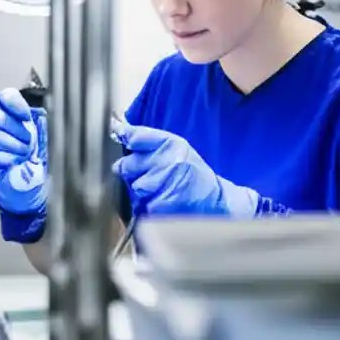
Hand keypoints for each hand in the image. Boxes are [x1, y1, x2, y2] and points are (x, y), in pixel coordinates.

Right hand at [0, 88, 47, 214]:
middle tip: (29, 143)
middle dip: (18, 131)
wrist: (26, 183)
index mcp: (11, 112)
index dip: (16, 105)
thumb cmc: (33, 156)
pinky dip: (6, 159)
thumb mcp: (41, 138)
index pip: (6, 97)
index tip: (27, 117)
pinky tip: (13, 162)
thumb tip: (39, 114)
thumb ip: (38, 124)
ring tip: (23, 154)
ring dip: (13, 146)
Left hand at [112, 123, 256, 216]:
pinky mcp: (160, 205)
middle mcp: (168, 161)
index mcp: (172, 144)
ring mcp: (164, 184)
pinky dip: (147, 207)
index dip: (126, 139)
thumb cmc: (196, 177)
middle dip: (132, 172)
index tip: (123, 139)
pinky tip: (163, 202)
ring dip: (141, 192)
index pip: (136, 136)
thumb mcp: (179, 150)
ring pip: (133, 187)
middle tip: (150, 175)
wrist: (217, 202)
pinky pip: (140, 205)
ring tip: (160, 191)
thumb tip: (122, 132)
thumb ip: (151, 142)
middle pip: (128, 165)